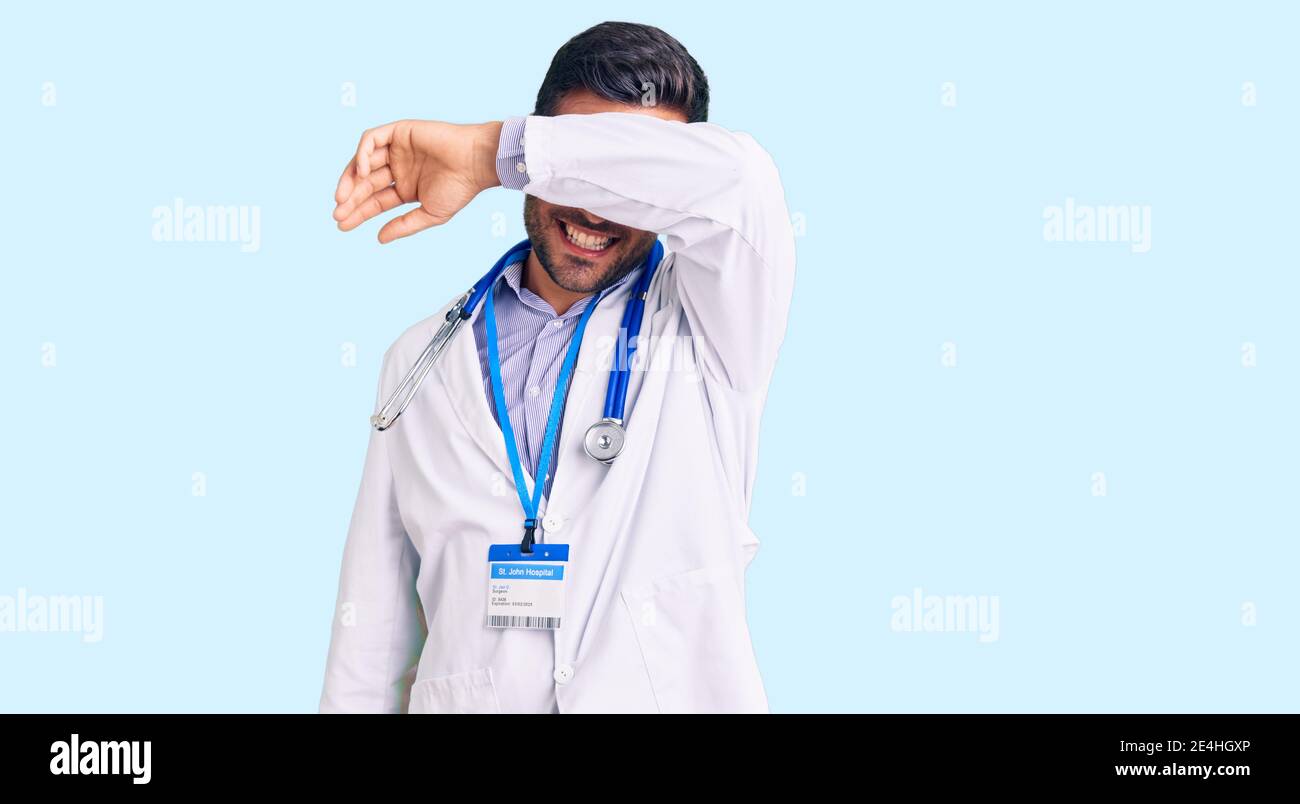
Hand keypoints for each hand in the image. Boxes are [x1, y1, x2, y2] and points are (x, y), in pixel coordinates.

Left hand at [333, 120, 502, 242]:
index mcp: (405, 188)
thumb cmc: (460, 188)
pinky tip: (361, 172)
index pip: (375, 201)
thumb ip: (404, 225)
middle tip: (338, 213)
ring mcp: (397, 149)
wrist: (476, 163)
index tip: (342, 225)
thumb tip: (379, 238)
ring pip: (363, 162)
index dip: (358, 213)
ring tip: (343, 197)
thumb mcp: (430, 214)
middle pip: (365, 184)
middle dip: (350, 199)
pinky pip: (373, 139)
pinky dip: (363, 153)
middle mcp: (398, 168)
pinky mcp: (399, 132)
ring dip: (350, 178)